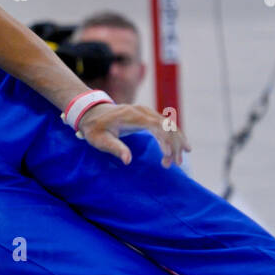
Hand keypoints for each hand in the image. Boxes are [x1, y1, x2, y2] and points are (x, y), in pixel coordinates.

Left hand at [75, 103, 189, 167]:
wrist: (93, 113)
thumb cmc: (95, 128)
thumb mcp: (100, 140)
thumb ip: (114, 148)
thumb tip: (128, 160)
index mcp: (132, 115)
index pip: (155, 125)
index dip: (165, 138)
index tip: (167, 155)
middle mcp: (143, 111)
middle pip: (166, 125)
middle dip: (174, 144)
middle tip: (176, 163)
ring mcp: (147, 113)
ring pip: (169, 126)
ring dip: (177, 142)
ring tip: (179, 161)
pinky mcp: (148, 117)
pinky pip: (166, 126)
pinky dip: (174, 137)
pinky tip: (182, 149)